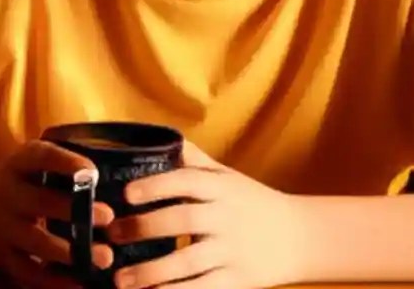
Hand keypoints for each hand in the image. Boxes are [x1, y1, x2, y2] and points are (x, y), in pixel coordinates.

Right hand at [0, 140, 116, 287]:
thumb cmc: (10, 186)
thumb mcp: (23, 166)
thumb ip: (59, 164)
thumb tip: (118, 165)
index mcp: (17, 165)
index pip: (40, 156)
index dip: (66, 162)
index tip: (93, 172)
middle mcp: (9, 194)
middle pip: (39, 201)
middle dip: (74, 209)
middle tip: (108, 217)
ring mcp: (4, 228)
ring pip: (36, 242)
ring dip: (71, 251)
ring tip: (104, 258)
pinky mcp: (2, 258)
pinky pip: (29, 273)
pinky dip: (55, 282)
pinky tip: (81, 285)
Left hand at [105, 142, 306, 288]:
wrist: (301, 237)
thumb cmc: (253, 203)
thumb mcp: (227, 177)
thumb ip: (194, 161)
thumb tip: (158, 138)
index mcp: (222, 188)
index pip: (187, 181)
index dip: (156, 186)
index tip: (126, 193)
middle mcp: (226, 217)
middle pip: (183, 220)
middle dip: (144, 228)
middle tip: (112, 235)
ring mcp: (232, 251)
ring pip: (188, 261)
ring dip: (151, 272)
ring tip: (119, 280)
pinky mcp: (237, 281)